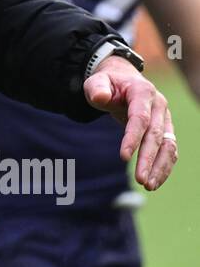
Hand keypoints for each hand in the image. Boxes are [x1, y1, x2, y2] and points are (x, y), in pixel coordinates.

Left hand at [83, 58, 177, 190]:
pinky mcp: (166, 129)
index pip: (140, 118)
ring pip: (168, 145)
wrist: (123, 80)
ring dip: (160, 167)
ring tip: (148, 185)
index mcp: (143, 91)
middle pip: (156, 135)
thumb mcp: (97, 81)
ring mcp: (165, 118)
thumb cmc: (108, 84)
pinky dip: (164, 166)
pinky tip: (154, 181)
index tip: (124, 157)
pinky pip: (169, 150)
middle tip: (140, 179)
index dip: (133, 138)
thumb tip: (100, 97)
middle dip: (148, 159)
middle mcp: (159, 105)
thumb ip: (97, 88)